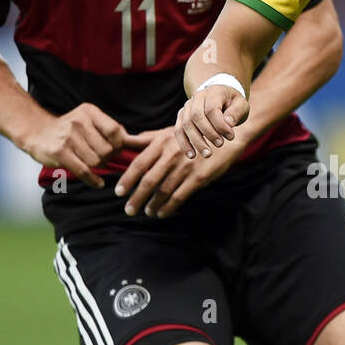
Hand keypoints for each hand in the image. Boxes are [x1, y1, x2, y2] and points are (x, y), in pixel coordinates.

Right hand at [23, 102, 147, 187]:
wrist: (37, 132)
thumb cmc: (69, 129)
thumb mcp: (90, 121)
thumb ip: (113, 130)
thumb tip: (143, 142)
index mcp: (89, 112)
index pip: (116, 131)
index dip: (119, 145)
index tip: (115, 150)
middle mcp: (79, 122)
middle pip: (107, 150)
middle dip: (108, 158)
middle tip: (100, 158)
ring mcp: (68, 137)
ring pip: (97, 162)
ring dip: (98, 168)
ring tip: (91, 163)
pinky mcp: (59, 152)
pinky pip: (84, 171)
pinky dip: (94, 180)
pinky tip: (98, 183)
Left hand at [116, 126, 245, 216]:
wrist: (225, 137)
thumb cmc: (195, 134)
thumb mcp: (172, 131)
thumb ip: (150, 138)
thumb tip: (129, 141)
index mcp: (162, 143)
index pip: (139, 164)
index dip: (127, 179)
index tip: (119, 192)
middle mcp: (172, 155)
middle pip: (149, 180)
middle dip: (137, 198)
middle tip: (129, 210)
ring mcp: (186, 167)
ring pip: (163, 191)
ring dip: (152, 205)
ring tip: (146, 212)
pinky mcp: (199, 178)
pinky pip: (179, 196)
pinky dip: (168, 207)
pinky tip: (162, 213)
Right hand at [175, 84, 248, 158]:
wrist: (220, 97)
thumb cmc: (232, 103)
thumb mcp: (241, 105)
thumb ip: (236, 112)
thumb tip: (228, 123)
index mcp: (212, 92)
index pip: (211, 109)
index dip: (220, 125)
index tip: (231, 136)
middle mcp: (197, 97)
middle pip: (196, 116)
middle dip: (208, 133)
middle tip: (220, 145)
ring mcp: (187, 106)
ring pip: (186, 124)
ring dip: (196, 141)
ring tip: (207, 154)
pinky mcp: (182, 116)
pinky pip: (179, 130)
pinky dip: (184, 143)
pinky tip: (192, 155)